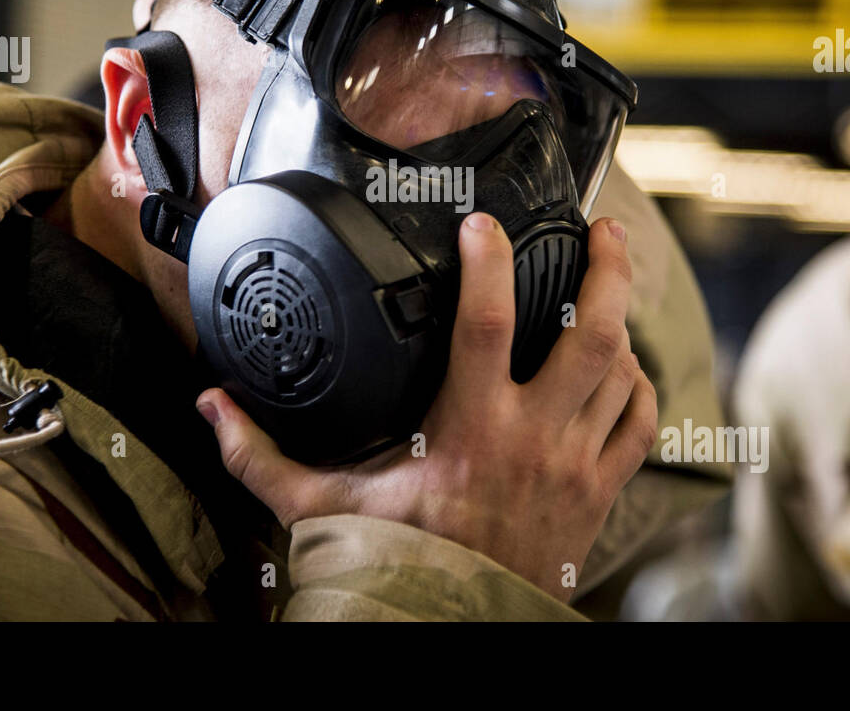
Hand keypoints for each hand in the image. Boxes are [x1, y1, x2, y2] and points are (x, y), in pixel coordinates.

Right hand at [195, 212, 658, 602]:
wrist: (458, 624)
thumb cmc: (397, 562)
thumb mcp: (321, 509)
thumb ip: (261, 456)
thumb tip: (211, 407)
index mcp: (468, 431)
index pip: (487, 324)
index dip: (488, 262)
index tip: (480, 224)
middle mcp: (532, 440)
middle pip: (591, 334)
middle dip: (606, 271)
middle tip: (601, 229)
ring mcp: (575, 466)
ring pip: (623, 373)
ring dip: (621, 322)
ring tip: (608, 285)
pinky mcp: (600, 492)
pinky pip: (639, 425)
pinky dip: (637, 386)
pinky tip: (623, 366)